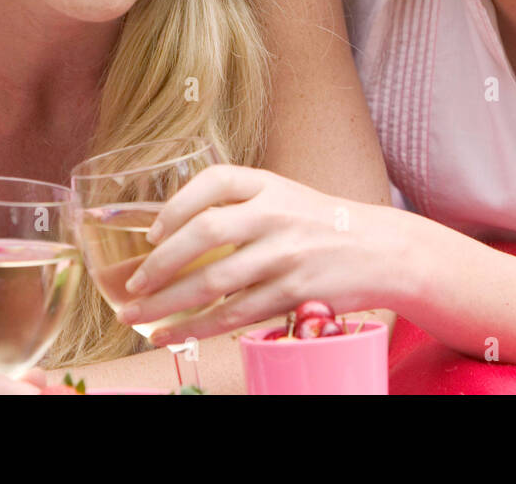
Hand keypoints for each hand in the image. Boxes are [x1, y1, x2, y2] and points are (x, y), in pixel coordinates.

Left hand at [114, 165, 404, 343]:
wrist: (383, 250)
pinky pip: (234, 314)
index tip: (153, 232)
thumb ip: (240, 205)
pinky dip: (197, 328)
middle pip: (205, 232)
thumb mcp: (286, 197)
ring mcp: (286, 254)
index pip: (215, 181)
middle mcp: (277, 214)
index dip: (176, 205)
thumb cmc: (324, 225)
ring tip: (136, 316)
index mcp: (271, 184)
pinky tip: (171, 334)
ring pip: (214, 281)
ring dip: (167, 303)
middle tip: (132, 285)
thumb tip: (173, 233)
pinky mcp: (294, 292)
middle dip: (160, 263)